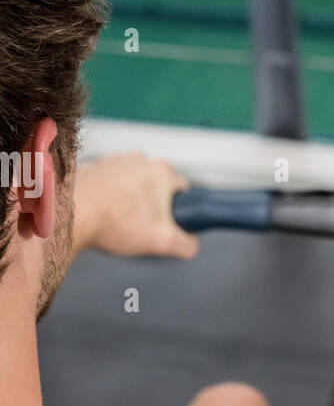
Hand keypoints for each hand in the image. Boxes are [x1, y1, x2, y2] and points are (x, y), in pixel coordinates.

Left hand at [73, 154, 199, 259]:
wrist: (71, 216)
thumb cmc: (117, 224)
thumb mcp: (164, 242)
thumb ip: (187, 245)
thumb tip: (191, 245)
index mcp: (162, 172)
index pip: (183, 190)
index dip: (177, 210)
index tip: (166, 224)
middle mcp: (140, 160)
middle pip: (155, 186)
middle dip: (151, 205)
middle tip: (140, 227)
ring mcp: (114, 161)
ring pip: (131, 183)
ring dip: (129, 199)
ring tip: (118, 221)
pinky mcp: (93, 167)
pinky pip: (108, 182)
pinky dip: (107, 195)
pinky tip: (102, 212)